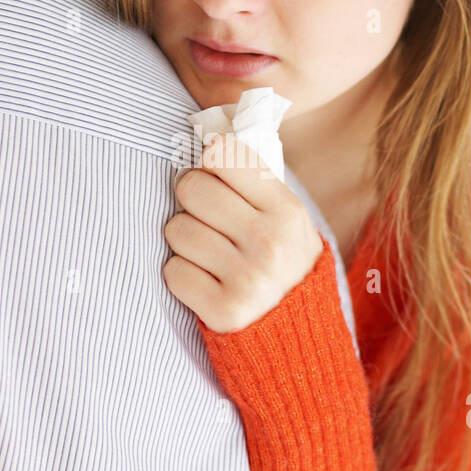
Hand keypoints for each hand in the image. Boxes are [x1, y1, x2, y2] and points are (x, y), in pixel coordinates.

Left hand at [163, 132, 324, 333]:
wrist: (298, 337)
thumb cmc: (281, 263)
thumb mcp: (287, 218)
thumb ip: (254, 178)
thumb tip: (209, 132)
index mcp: (287, 210)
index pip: (223, 154)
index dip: (208, 162)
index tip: (213, 176)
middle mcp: (270, 242)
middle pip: (192, 188)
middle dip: (190, 201)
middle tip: (205, 218)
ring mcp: (248, 279)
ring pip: (177, 230)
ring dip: (184, 241)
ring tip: (210, 254)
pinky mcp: (224, 311)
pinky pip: (173, 273)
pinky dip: (182, 277)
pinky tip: (206, 282)